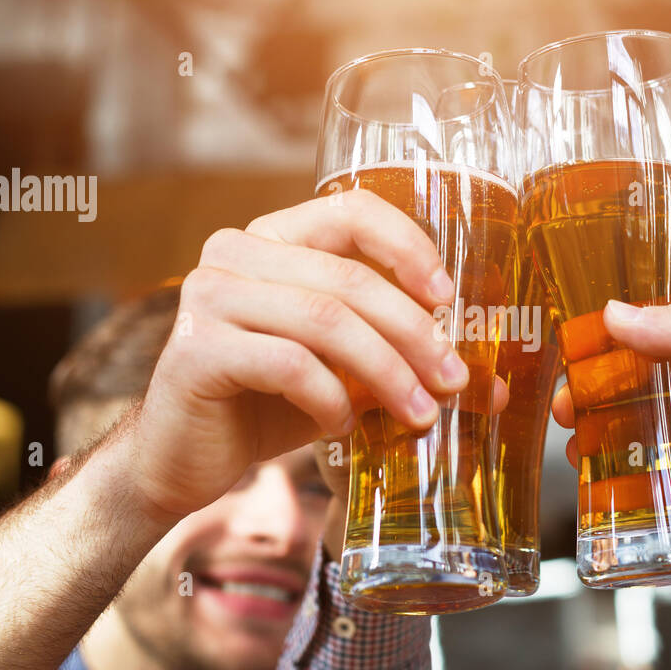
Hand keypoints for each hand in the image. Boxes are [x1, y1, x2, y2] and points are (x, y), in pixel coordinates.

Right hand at [129, 190, 471, 519]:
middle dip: (414, 332)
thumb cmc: (265, 406)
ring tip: (420, 413)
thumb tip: (489, 386)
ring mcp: (209, 295)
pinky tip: (344, 427)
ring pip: (326, 320)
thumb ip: (399, 364)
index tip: (449, 298)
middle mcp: (235, 252)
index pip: (352, 210)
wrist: (181, 459)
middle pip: (348, 278)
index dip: (409, 247)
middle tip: (453, 379)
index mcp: (273, 239)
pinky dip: (331, 399)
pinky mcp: (198, 348)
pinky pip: (289, 364)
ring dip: (387, 372)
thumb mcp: (342, 375)